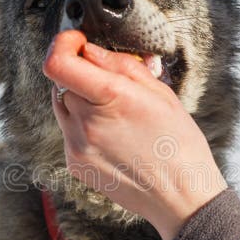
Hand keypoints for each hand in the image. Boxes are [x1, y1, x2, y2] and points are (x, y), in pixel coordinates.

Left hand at [42, 30, 226, 239]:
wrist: (180, 197)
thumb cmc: (178, 143)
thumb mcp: (160, 93)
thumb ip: (121, 66)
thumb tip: (90, 51)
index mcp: (111, 98)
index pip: (58, 63)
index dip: (63, 45)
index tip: (77, 42)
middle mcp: (86, 123)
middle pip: (62, 82)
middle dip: (81, 75)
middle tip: (111, 85)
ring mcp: (76, 146)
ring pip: (62, 106)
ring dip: (79, 99)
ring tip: (113, 113)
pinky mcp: (74, 164)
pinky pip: (68, 132)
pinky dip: (83, 126)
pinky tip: (113, 138)